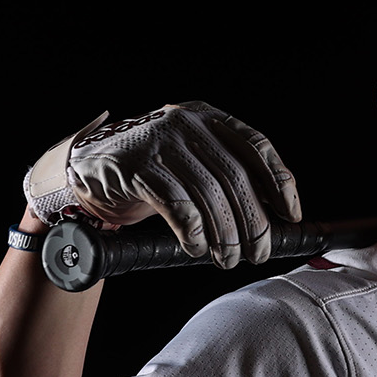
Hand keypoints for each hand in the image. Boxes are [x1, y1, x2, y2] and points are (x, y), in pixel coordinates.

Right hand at [22, 101, 300, 267]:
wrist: (86, 169)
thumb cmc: (151, 172)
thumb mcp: (194, 163)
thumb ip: (228, 175)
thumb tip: (275, 214)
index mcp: (208, 118)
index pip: (257, 146)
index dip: (279, 182)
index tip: (290, 215)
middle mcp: (186, 123)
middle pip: (235, 177)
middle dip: (252, 222)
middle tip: (257, 253)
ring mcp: (159, 142)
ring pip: (208, 194)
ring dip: (226, 234)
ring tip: (230, 259)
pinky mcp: (136, 167)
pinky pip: (177, 205)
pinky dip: (194, 232)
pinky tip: (198, 248)